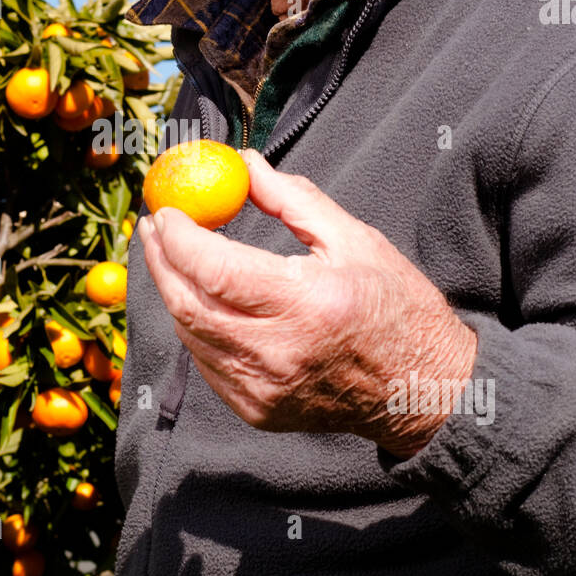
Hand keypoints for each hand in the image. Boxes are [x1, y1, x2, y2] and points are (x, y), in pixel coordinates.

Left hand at [136, 151, 477, 457]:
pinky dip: (196, 328)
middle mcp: (279, 352)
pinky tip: (202, 301)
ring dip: (175, 292)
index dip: (180, 237)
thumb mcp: (355, 240)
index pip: (215, 269)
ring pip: (191, 335)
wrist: (421, 390)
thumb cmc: (396, 307)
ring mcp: (264, 389)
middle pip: (189, 304)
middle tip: (154, 227)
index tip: (168, 210)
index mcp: (308, 304)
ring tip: (174, 257)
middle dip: (161, 261)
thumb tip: (246, 164)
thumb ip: (293, 199)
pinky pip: (207, 363)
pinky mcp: (257, 410)